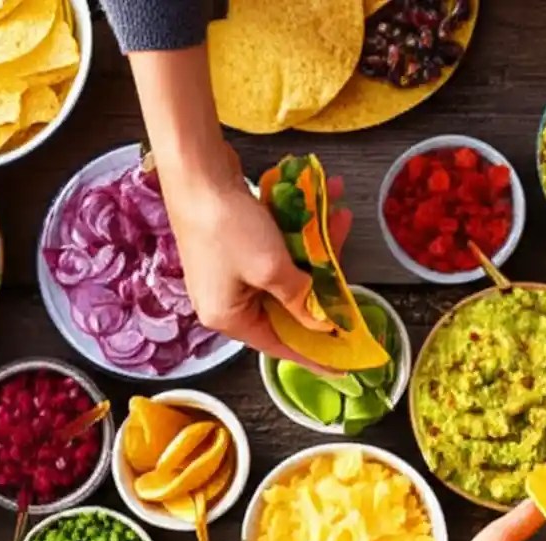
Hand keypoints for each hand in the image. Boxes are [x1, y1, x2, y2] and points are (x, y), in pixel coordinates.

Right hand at [166, 146, 352, 368]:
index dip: (314, 353)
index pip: (281, 346)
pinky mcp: (235, 244)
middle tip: (348, 270)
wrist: (197, 171)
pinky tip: (318, 203)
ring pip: (286, 271)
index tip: (342, 363)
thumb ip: (301, 298)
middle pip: (288, 305)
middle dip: (322, 281)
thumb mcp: (272, 269)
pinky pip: (276, 248)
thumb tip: (320, 321)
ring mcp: (231, 271)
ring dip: (315, 245)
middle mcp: (227, 300)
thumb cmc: (226, 225)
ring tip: (337, 217)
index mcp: (229, 318)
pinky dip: (297, 231)